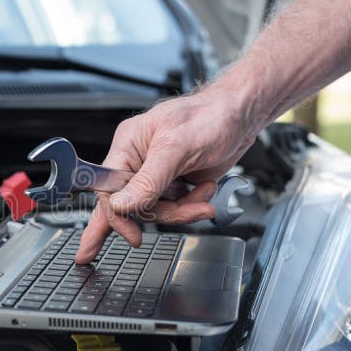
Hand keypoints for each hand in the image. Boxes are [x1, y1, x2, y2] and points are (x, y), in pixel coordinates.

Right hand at [75, 87, 255, 263]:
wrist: (241, 117)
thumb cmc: (210, 116)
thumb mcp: (177, 147)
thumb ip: (148, 179)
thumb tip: (120, 204)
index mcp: (128, 146)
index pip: (108, 188)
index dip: (116, 214)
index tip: (131, 234)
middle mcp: (138, 162)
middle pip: (131, 205)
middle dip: (156, 215)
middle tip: (169, 220)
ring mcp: (156, 176)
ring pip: (156, 210)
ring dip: (182, 210)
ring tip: (203, 197)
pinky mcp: (174, 185)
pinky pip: (174, 209)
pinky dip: (192, 208)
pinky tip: (205, 192)